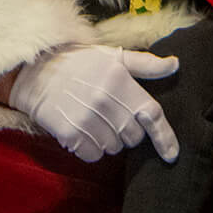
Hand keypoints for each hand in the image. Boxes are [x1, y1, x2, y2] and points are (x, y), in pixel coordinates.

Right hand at [8, 44, 179, 162]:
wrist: (37, 72)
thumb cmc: (80, 63)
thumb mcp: (114, 56)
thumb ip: (146, 64)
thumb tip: (175, 65)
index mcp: (119, 79)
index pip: (151, 112)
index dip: (164, 136)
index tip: (172, 153)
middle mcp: (105, 99)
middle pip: (134, 135)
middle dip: (130, 131)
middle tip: (116, 115)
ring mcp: (86, 118)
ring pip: (114, 147)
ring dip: (111, 140)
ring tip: (98, 120)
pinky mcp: (70, 133)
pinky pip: (94, 155)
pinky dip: (93, 149)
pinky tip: (85, 131)